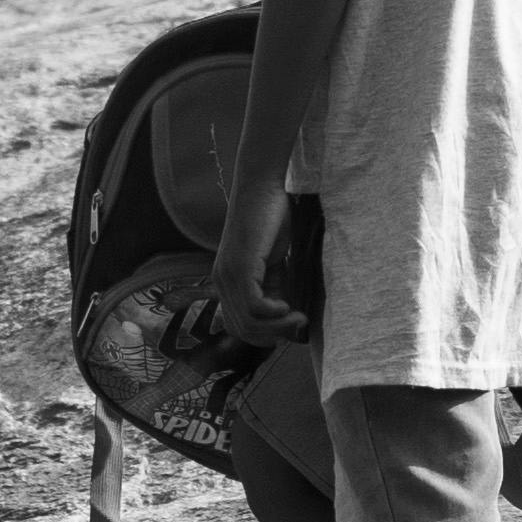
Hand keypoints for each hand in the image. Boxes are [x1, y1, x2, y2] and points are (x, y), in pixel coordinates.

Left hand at [210, 170, 306, 349]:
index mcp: (227, 282)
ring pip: (248, 322)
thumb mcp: (273, 262)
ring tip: (299, 318)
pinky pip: (254, 306)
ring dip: (278, 327)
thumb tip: (287, 316)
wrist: (264, 186)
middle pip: (242, 330)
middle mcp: (222, 282)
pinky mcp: (240, 267)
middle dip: (273, 335)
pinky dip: (273, 313)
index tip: (291, 327)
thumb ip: (274, 287)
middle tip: (299, 325)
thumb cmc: (271, 218)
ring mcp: (228, 276)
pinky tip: (288, 305)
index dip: (264, 335)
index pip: (238, 327)